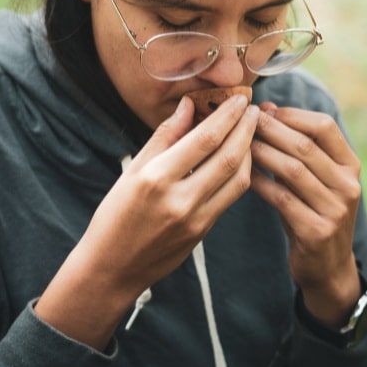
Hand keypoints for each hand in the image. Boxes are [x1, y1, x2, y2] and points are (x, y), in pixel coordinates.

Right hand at [35, 94, 258, 347]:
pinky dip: (241, 174)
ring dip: (249, 151)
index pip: (204, 138)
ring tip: (251, 131)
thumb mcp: (132, 170)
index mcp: (156, 178)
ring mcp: (195, 218)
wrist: (112, 269)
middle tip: (253, 109)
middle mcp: (180, 199)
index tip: (239, 98)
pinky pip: (231, 196)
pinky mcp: (204, 232)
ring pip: (237, 178)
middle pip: (228, 156)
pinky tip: (240, 159)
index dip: (227, 115)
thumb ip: (164, 136)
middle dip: (246, 129)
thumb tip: (188, 105)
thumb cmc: (115, 216)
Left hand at [250, 105, 361, 327]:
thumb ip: (299, 150)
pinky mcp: (316, 231)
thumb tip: (269, 108)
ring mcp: (335, 210)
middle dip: (271, 130)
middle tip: (245, 121)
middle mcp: (348, 186)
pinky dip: (260, 183)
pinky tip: (244, 175)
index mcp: (351, 166)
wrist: (328, 267)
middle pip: (306, 146)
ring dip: (262, 153)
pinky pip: (282, 199)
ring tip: (240, 144)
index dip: (292, 114)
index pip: (325, 126)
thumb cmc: (315, 213)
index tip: (265, 110)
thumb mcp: (318, 181)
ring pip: (292, 170)